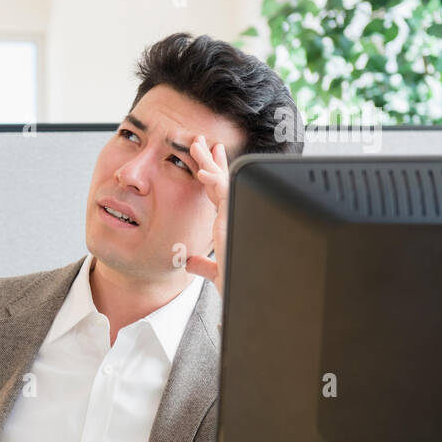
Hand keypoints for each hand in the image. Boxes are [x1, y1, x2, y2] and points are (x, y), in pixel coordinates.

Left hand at [185, 135, 228, 299]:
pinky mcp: (237, 222)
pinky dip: (213, 181)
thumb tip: (189, 261)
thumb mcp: (216, 274)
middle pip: (223, 183)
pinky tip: (200, 171)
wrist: (252, 300)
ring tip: (196, 145)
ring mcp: (237, 219)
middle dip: (212, 161)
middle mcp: (235, 220)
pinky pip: (225, 196)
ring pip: (224, 183)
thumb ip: (203, 265)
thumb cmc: (241, 290)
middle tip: (201, 142)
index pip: (220, 196)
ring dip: (208, 163)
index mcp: (230, 227)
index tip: (203, 164)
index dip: (212, 177)